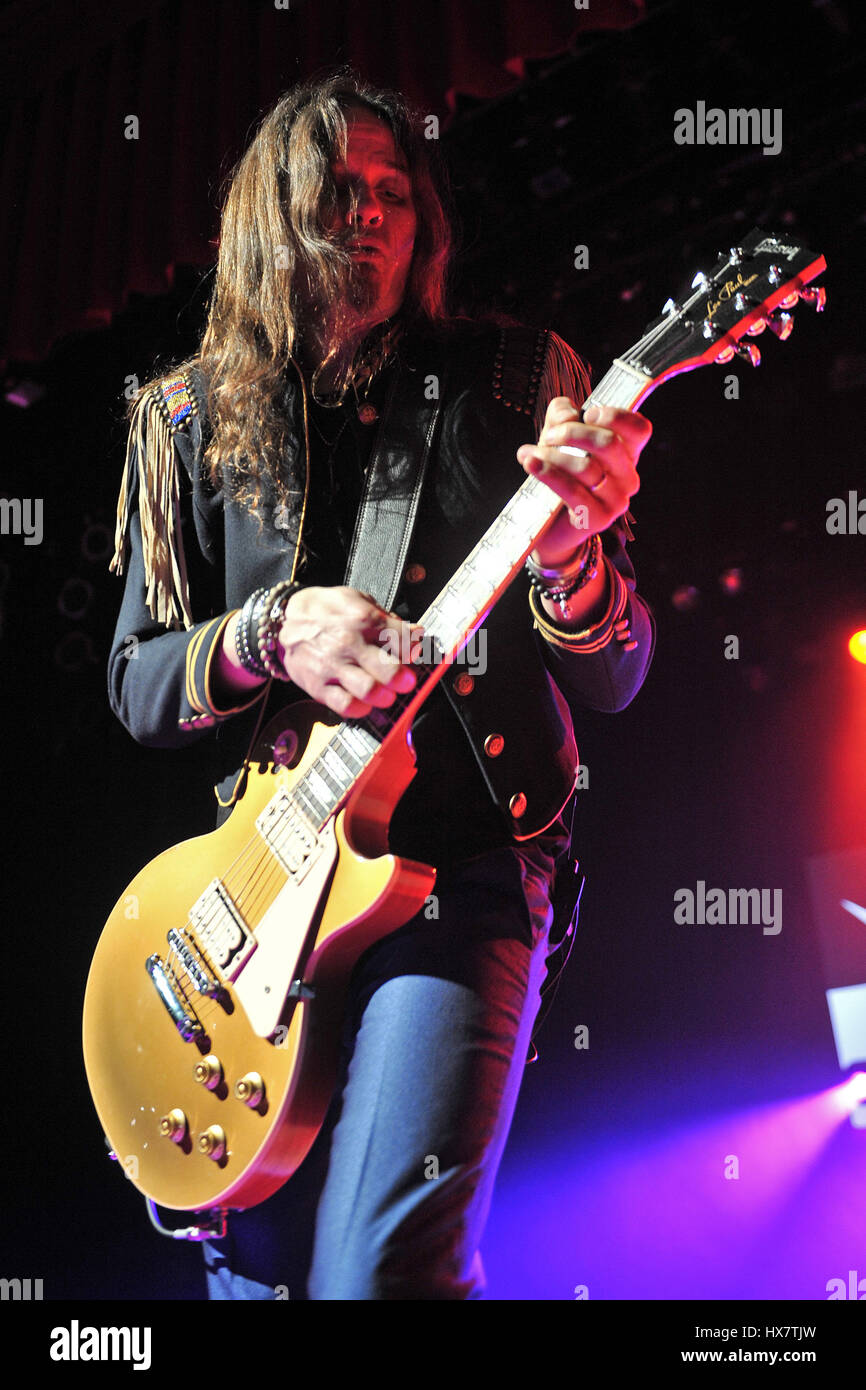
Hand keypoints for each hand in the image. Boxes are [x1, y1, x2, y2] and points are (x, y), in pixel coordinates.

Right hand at [277, 586, 422, 717]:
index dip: (416, 649)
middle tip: (407, 680)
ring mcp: (333, 666)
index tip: (416, 652)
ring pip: (369, 691)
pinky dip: (361, 709)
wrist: (283, 621)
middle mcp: (349, 643)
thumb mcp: (357, 599)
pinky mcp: (319, 686)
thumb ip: (387, 617)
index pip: (403, 640)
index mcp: (363, 619)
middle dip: (405, 679)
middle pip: (390, 670)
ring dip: (386, 696)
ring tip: (388, 694)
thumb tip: (415, 633)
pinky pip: (345, 705)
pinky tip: (365, 703)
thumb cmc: (325, 611)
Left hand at [517, 399, 650, 566]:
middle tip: (548, 436)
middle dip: (572, 434)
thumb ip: (562, 415)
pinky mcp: (598, 518)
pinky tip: (530, 464)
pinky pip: (573, 491)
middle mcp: (628, 477)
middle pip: (608, 443)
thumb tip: (568, 414)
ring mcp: (616, 500)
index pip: (639, 429)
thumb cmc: (560, 474)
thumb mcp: (559, 437)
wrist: (551, 524)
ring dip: (552, 455)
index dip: (616, 416)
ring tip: (529, 454)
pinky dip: (548, 474)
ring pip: (587, 467)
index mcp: (627, 453)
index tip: (588, 414)